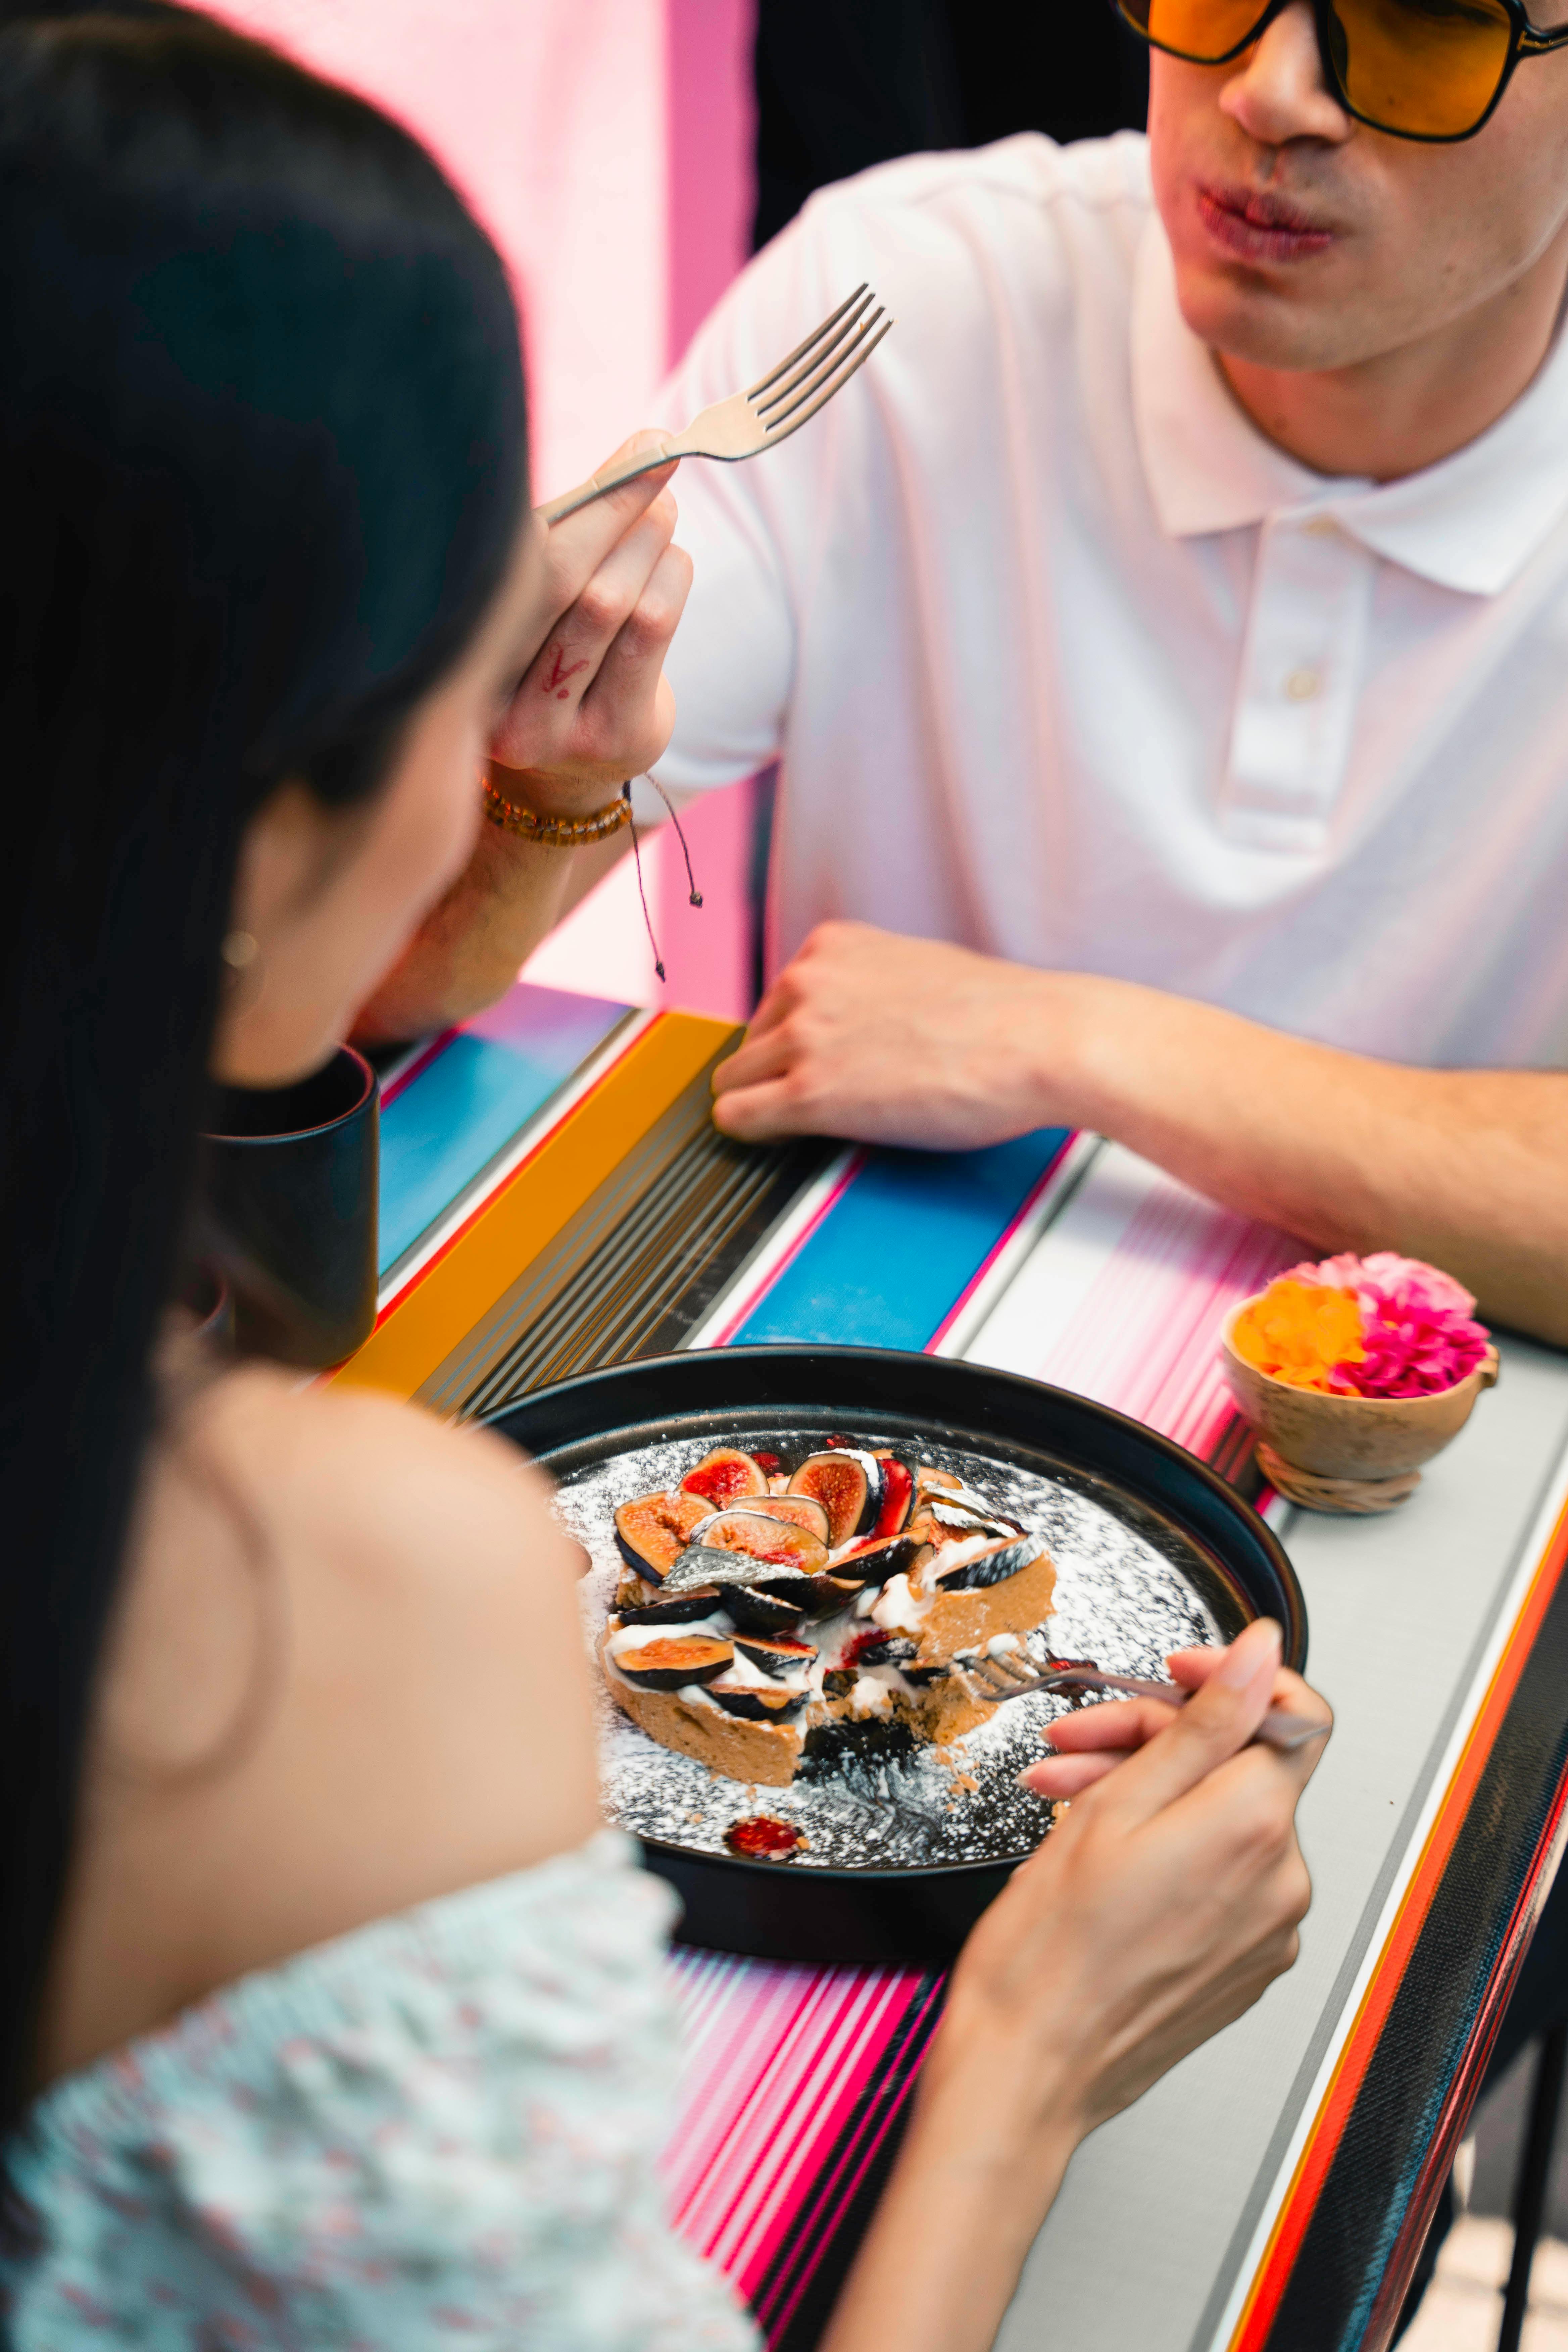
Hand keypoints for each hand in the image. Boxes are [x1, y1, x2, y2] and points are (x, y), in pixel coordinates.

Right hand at [491, 432, 692, 815]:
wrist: (557, 777)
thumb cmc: (539, 658)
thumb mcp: (528, 600)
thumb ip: (558, 535)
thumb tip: (638, 451)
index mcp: (456, 646)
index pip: (515, 555)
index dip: (583, 496)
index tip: (638, 446)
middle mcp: (494, 694)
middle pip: (562, 578)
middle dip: (620, 509)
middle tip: (658, 466)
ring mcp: (553, 726)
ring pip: (613, 605)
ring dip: (648, 542)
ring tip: (662, 511)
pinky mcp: (614, 738)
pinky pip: (651, 636)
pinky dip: (671, 580)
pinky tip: (672, 561)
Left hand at [711, 921, 1078, 1149]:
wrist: (1039, 1040)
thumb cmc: (1000, 1016)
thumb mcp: (917, 968)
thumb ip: (867, 988)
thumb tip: (852, 1024)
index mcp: (832, 946)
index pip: (776, 1001)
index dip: (794, 1041)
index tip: (814, 1064)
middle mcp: (808, 981)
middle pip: (750, 1041)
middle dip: (774, 1073)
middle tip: (816, 1099)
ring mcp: (805, 1036)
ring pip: (734, 1081)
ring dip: (762, 1104)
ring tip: (805, 1126)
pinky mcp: (811, 1093)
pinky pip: (737, 1118)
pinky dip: (752, 1133)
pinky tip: (783, 1141)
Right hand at [930, 1621, 1328, 2156]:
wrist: (1029, 2067)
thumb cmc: (1050, 1951)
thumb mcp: (1116, 1804)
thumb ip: (1206, 1721)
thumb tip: (1263, 1653)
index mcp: (1255, 1830)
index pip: (1291, 1713)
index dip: (1230, 1678)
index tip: (1176, 1671)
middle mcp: (1282, 1882)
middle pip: (1238, 1765)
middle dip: (1154, 1739)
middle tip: (1075, 1745)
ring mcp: (1268, 1929)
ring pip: (1219, 1819)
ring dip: (1145, 1793)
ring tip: (1064, 1800)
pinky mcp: (1246, 1961)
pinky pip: (1217, 1875)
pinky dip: (1162, 1849)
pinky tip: (1095, 1854)